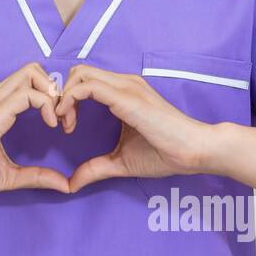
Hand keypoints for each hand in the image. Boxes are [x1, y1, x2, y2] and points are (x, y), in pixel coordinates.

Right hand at [0, 62, 70, 195]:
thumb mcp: (10, 175)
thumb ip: (36, 177)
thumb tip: (65, 186)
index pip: (29, 82)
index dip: (50, 96)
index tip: (59, 123)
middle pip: (33, 69)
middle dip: (54, 88)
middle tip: (61, 116)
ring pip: (32, 73)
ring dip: (53, 93)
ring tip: (57, 120)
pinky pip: (29, 94)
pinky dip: (46, 104)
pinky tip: (50, 125)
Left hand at [54, 64, 213, 191]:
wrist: (194, 152)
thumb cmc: (164, 154)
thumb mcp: (120, 162)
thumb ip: (95, 169)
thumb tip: (72, 184)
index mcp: (122, 92)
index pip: (84, 79)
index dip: (67, 98)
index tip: (65, 125)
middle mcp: (123, 83)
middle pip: (78, 71)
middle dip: (61, 94)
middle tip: (61, 122)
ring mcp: (126, 87)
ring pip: (80, 74)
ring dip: (64, 96)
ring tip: (65, 123)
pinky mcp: (127, 97)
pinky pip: (89, 86)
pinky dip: (70, 100)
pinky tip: (69, 122)